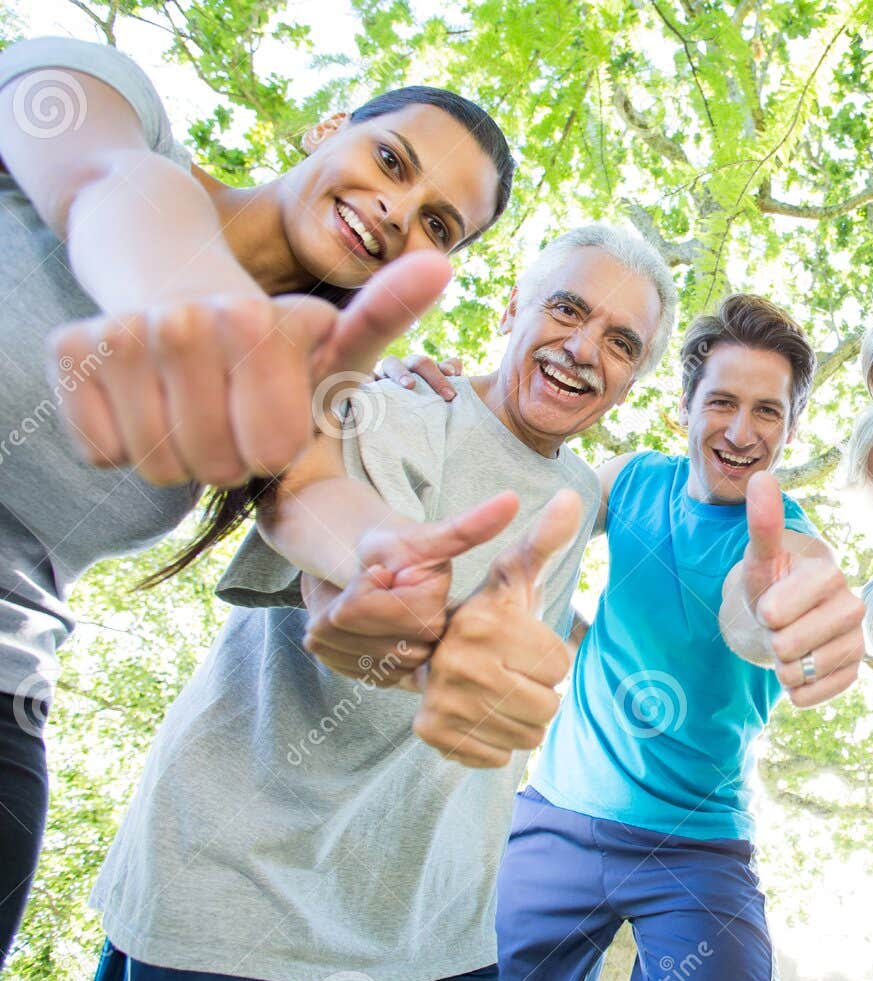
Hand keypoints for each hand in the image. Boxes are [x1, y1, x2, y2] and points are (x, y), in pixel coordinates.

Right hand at [54, 251, 451, 486]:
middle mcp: (187, 320)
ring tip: (190, 409)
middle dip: (227, 458)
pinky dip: (122, 445)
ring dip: (177, 455)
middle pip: (213, 464)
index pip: (272, 452)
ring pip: (156, 463)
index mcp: (257, 323)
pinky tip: (143, 403)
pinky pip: (102, 450)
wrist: (172, 284)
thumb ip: (385, 312)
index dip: (274, 449)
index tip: (273, 413)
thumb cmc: (268, 340)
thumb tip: (443, 263)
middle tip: (228, 416)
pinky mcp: (69, 350)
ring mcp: (123, 333)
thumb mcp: (330, 337)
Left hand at [299, 491, 520, 684]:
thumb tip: (512, 500)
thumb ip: (468, 527)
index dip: (369, 585)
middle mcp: (428, 654)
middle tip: (364, 585)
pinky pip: (325, 655)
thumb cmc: (397, 550)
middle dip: (346, 599)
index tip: (383, 572)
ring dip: (330, 615)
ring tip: (353, 601)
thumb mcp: (425, 537)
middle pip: (354, 628)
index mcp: (443, 622)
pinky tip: (345, 623)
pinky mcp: (370, 678)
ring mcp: (397, 672)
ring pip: (334, 642)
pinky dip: (324, 632)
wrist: (370, 570)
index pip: (385, 611)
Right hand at [412, 490, 583, 767]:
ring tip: (501, 692)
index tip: (524, 645)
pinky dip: (497, 744)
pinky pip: (497, 758)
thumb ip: (545, 539)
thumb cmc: (494, 611)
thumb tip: (569, 498)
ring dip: (524, 720)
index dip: (552, 659)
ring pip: (527, 737)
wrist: (442, 649)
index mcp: (483, 623)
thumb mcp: (518, 573)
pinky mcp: (432, 734)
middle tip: (516, 673)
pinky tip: (481, 716)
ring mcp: (440, 701)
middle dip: (542, 692)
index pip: (560, 668)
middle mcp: (456, 663)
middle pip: (548, 707)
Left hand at [741, 472, 865, 706]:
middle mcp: (853, 607)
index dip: (764, 611)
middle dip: (771, 640)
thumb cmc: (771, 584)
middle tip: (780, 626)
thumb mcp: (761, 557)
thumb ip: (763, 523)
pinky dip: (795, 691)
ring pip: (799, 673)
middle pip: (787, 645)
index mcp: (830, 574)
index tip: (771, 601)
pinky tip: (799, 672)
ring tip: (788, 647)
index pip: (777, 611)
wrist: (784, 619)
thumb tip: (760, 477)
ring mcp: (857, 643)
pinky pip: (811, 697)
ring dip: (780, 667)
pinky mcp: (853, 674)